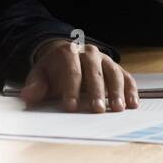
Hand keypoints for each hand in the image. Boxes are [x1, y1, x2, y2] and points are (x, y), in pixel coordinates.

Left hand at [20, 39, 138, 112]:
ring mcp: (105, 59)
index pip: (71, 71)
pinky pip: (126, 76)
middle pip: (94, 72)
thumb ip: (35, 86)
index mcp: (68, 52)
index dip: (71, 89)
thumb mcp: (39, 75)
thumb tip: (29, 96)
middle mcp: (89, 52)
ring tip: (118, 109)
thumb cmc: (52, 70)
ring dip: (117, 91)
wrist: (65, 55)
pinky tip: (133, 103)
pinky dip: (131, 90)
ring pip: (113, 73)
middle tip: (97, 110)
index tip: (71, 106)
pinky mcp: (115, 67)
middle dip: (96, 92)